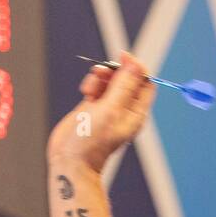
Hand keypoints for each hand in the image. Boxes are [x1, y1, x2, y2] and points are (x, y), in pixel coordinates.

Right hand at [47, 50, 156, 171]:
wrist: (70, 159)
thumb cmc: (92, 140)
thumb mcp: (111, 109)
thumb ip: (124, 86)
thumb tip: (137, 64)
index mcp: (136, 112)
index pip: (145, 82)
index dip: (136, 67)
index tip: (123, 57)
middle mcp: (124, 109)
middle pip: (126, 78)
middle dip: (115, 70)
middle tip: (101, 72)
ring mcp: (108, 108)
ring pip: (110, 80)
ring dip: (101, 77)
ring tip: (90, 88)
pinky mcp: (92, 108)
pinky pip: (97, 87)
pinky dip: (92, 84)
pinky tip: (85, 92)